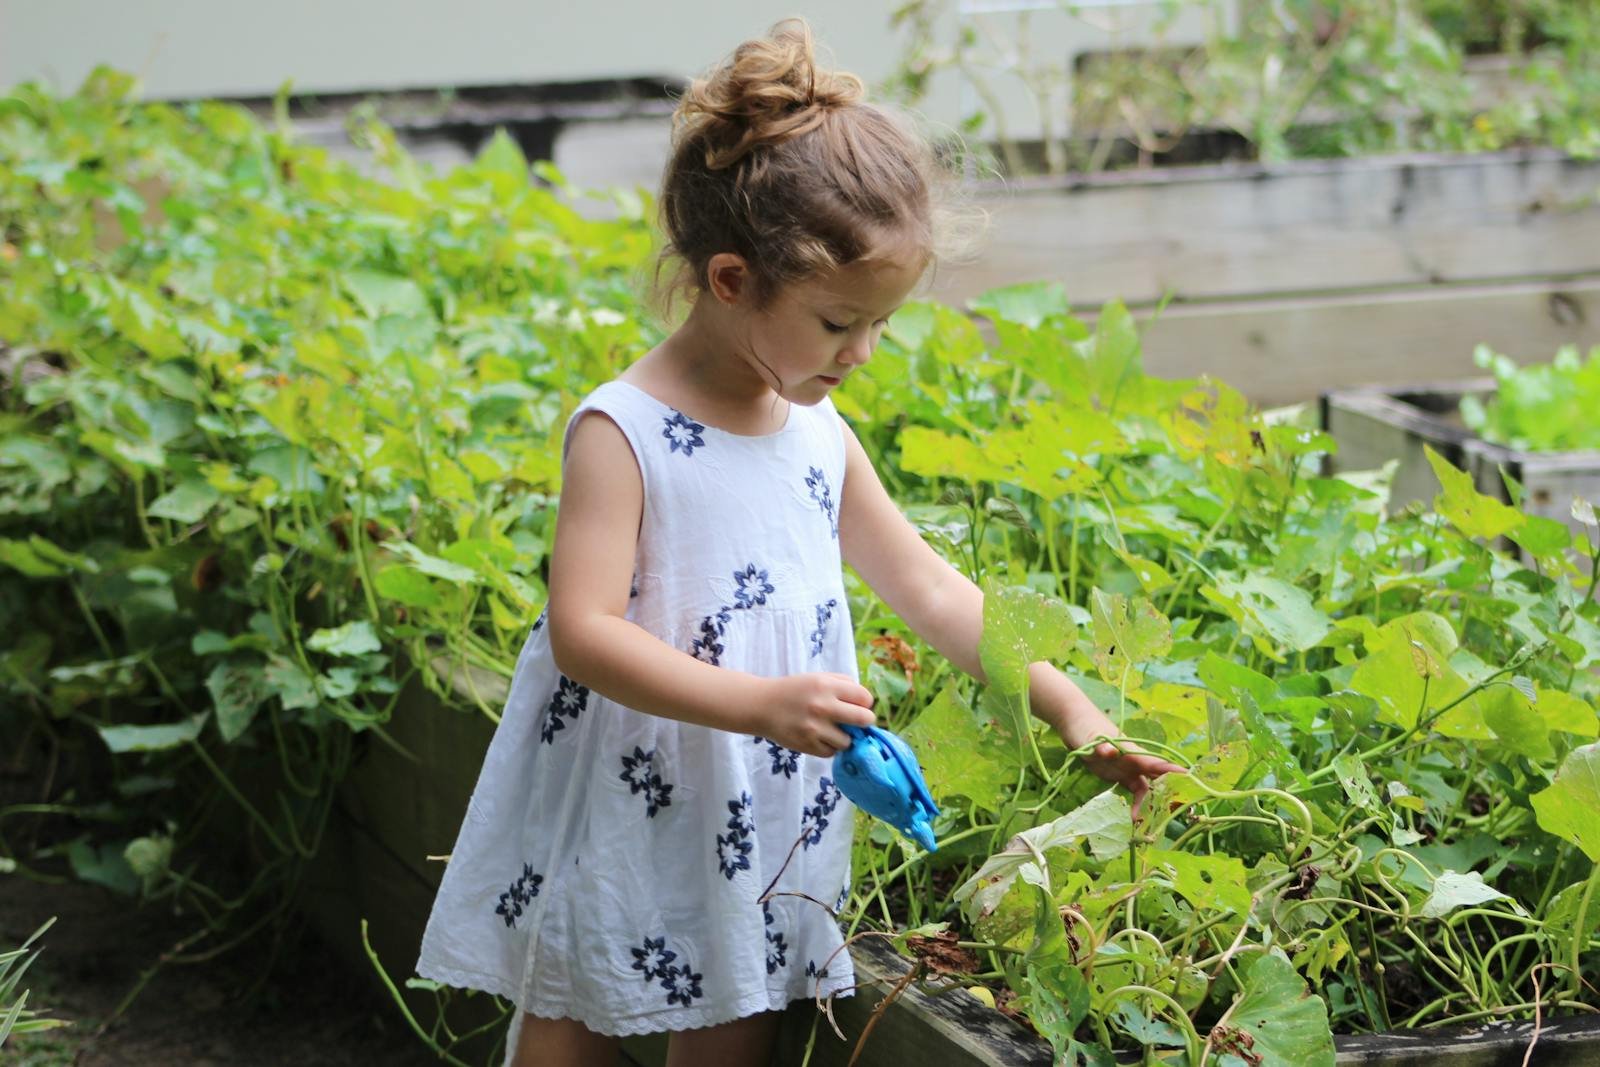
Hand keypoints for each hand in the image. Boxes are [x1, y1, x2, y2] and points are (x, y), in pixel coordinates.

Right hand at [756, 673, 874, 757]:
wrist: (761, 706)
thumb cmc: (794, 691)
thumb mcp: (818, 678)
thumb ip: (844, 684)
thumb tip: (867, 702)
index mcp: (826, 686)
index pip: (865, 698)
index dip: (864, 703)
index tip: (858, 706)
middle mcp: (823, 706)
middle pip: (864, 720)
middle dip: (863, 722)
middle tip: (855, 722)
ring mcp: (815, 728)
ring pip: (848, 741)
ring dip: (843, 737)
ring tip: (831, 730)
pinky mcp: (807, 745)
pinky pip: (832, 752)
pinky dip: (829, 747)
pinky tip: (819, 737)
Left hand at [1056, 704, 1185, 818]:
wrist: (1073, 722)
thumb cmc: (1085, 727)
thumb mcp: (1091, 738)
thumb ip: (1101, 746)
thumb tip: (1111, 751)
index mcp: (1131, 751)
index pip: (1155, 762)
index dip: (1172, 771)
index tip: (1190, 780)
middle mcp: (1134, 760)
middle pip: (1157, 777)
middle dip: (1168, 792)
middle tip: (1174, 812)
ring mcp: (1127, 767)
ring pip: (1146, 787)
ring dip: (1148, 803)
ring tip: (1141, 822)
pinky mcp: (1118, 774)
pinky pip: (1133, 789)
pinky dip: (1136, 802)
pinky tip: (1133, 816)